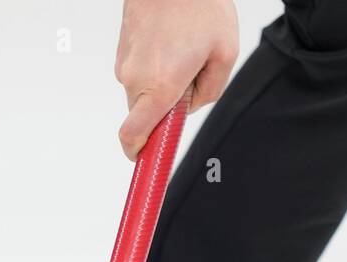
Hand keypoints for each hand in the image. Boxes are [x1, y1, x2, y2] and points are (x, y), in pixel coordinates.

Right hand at [115, 0, 238, 159]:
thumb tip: (190, 106)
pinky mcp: (122, 53)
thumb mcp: (224, 52)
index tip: (149, 160)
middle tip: (193, 77)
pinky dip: (156, 68)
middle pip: (145, 116)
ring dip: (164, 84)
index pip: (134, 136)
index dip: (140, 154)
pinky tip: (172, 41)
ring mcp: (124, 66)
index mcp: (159, 86)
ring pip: (144, 94)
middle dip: (167, 108)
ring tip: (184, 50)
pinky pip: (140, 74)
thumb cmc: (198, 6)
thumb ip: (210, 91)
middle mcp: (135, 80)